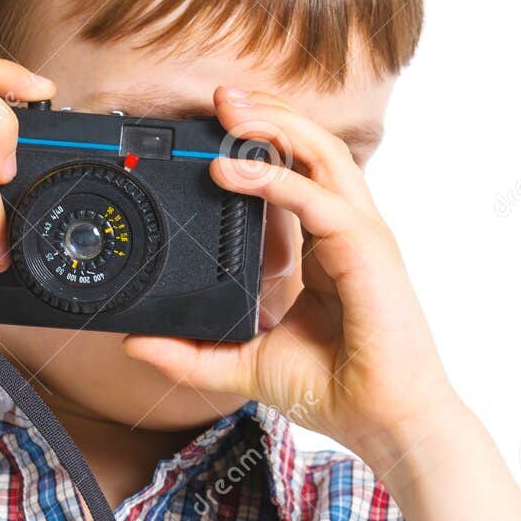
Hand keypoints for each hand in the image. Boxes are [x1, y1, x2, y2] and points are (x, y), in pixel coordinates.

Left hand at [123, 84, 463, 475]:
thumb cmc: (334, 389)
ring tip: (227, 113)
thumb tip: (138, 344)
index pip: (296, 174)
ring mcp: (360, 236)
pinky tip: (234, 170)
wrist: (382, 421)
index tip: (213, 131)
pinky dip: (275, 178)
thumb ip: (193, 353)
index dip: (260, 145)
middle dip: (266, 115)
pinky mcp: (365, 249)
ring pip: (321, 154)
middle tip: (218, 99)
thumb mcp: (244, 363)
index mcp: (325, 248)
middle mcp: (346, 231)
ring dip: (273, 126)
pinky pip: (317, 198)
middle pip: (312, 148)